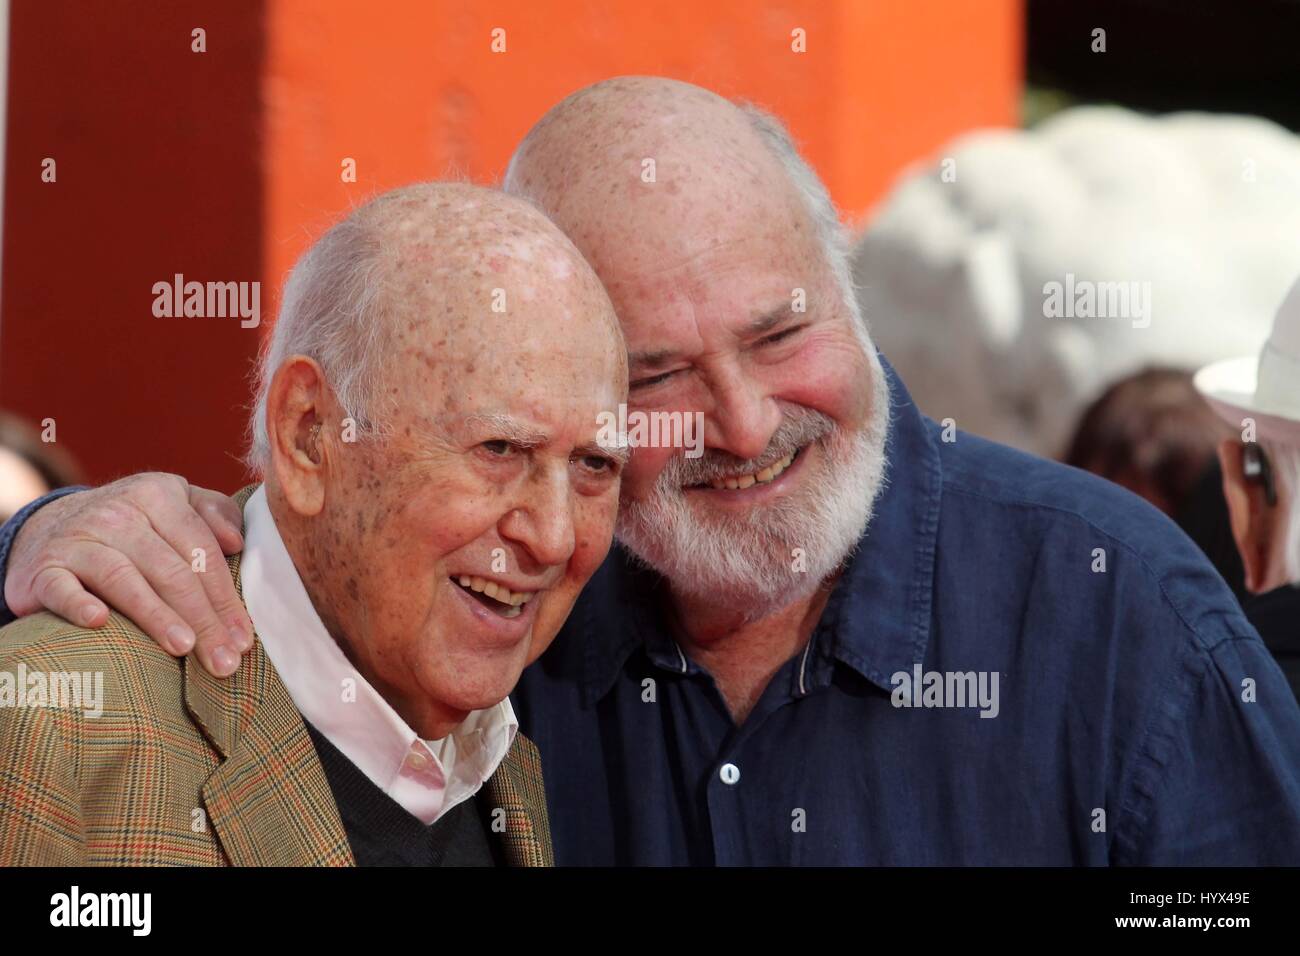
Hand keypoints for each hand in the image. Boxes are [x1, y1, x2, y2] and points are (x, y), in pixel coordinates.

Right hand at [3, 473, 251, 675]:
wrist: (51, 527)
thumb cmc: (133, 525)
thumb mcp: (175, 502)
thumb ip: (213, 513)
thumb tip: (237, 542)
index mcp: (157, 494)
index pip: (200, 551)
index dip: (225, 597)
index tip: (243, 638)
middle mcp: (117, 513)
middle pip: (170, 571)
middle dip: (203, 619)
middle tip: (224, 659)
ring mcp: (78, 539)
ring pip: (125, 579)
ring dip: (157, 616)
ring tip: (185, 647)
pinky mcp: (44, 568)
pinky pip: (61, 587)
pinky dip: (78, 603)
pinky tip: (99, 622)